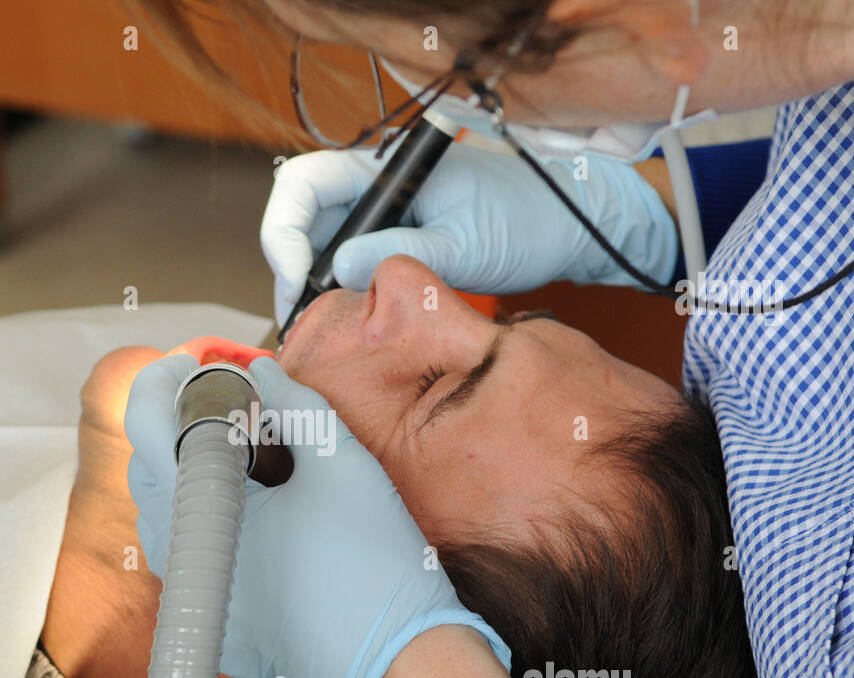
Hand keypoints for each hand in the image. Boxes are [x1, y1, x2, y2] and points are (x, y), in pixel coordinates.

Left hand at [126, 354, 511, 677]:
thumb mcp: (342, 462)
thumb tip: (261, 372)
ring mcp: (196, 604)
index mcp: (201, 509)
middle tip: (223, 405)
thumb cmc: (375, 561)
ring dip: (188, 481)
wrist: (402, 664)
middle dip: (175, 429)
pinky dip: (208, 531)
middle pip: (147, 473)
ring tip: (240, 461)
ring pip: (163, 523)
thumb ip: (294, 404)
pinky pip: (190, 568)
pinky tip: (256, 521)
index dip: (164, 380)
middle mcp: (182, 560)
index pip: (144, 425)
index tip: (199, 365)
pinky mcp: (217, 634)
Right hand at [261, 143, 677, 325]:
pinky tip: (344, 326)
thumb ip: (400, 254)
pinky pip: (351, 265)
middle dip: (292, 268)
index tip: (295, 277)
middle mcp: (378, 187)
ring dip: (312, 286)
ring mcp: (386, 216)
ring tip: (316, 332)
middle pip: (304, 219)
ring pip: (323, 247)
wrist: (570, 229)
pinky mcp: (397, 243)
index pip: (305, 183)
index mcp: (390, 168)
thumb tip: (337, 271)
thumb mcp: (464, 243)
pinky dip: (339, 295)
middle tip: (297, 321)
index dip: (283, 229)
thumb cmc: (529, 220)